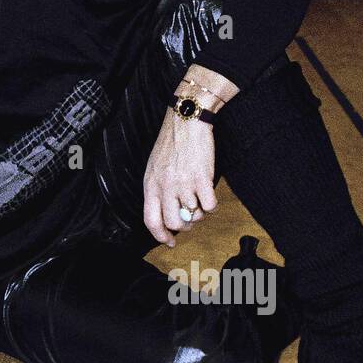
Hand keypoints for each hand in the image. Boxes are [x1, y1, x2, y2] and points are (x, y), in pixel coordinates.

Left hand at [143, 109, 217, 246]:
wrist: (187, 121)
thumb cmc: (172, 144)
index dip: (161, 235)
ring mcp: (184, 183)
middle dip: (186, 225)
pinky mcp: (202, 179)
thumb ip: (158, 191)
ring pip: (195, 215)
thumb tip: (165, 215)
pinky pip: (210, 206)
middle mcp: (165, 186)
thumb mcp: (155, 168)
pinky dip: (212, 204)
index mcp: (150, 184)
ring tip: (199, 195)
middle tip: (191, 217)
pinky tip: (209, 192)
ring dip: (200, 211)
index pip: (151, 220)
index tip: (170, 241)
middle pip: (175, 223)